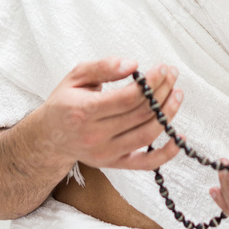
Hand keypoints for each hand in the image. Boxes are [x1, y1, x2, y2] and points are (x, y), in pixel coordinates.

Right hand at [41, 57, 183, 170]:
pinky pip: (145, 164)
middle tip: (172, 75)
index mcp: (83, 111)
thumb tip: (132, 64)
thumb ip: (102, 67)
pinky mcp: (114, 164)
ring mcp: (106, 153)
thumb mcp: (76, 77)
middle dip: (162, 92)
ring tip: (177, 94)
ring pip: (146, 135)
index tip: (163, 68)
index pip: (127, 98)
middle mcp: (95, 135)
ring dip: (167, 114)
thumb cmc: (64, 102)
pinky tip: (179, 138)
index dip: (151, 82)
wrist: (49, 137)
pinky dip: (166, 154)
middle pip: (140, 114)